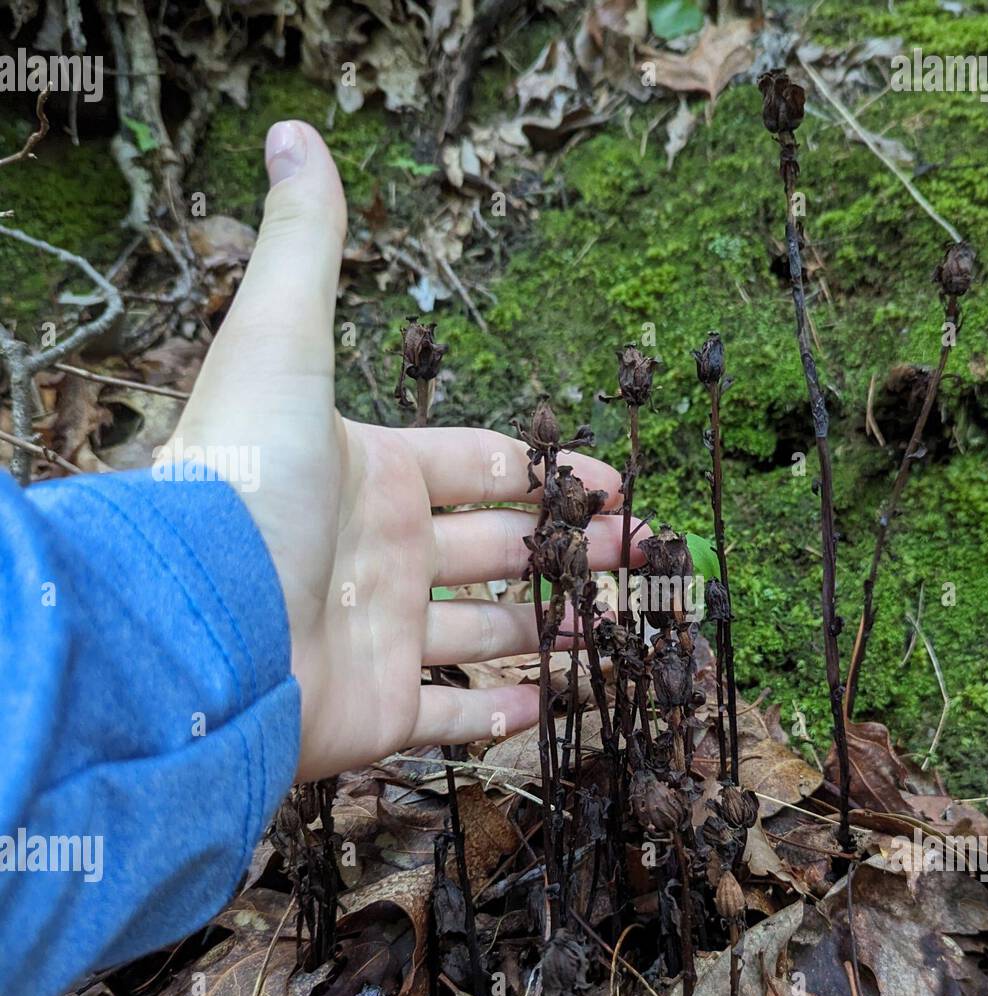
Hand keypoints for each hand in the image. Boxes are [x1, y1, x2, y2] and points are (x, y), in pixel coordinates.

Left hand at [167, 121, 634, 780]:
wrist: (197, 619)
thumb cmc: (245, 480)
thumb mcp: (281, 344)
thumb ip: (306, 250)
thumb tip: (299, 137)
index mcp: (375, 477)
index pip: (481, 469)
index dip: (549, 473)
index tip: (616, 486)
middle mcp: (382, 557)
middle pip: (500, 550)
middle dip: (576, 550)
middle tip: (645, 557)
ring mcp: (380, 637)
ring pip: (488, 636)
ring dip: (554, 632)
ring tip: (621, 628)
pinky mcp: (375, 713)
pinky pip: (449, 720)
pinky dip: (497, 720)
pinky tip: (551, 708)